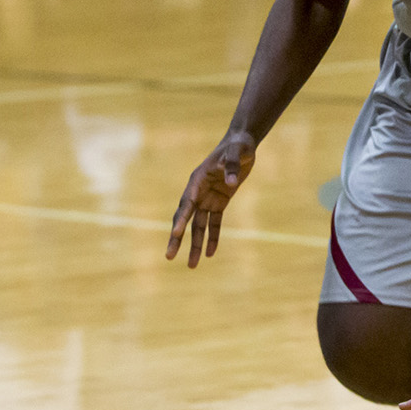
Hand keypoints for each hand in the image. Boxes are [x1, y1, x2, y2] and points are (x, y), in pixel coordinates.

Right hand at [167, 131, 256, 267]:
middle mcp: (199, 192)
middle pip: (185, 218)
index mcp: (197, 180)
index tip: (175, 233)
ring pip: (198, 226)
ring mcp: (208, 198)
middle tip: (169, 256)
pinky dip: (213, 237)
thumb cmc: (237, 145)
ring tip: (191, 265)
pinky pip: (214, 223)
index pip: (187, 202)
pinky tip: (210, 254)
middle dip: (177, 238)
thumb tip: (233, 183)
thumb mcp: (237, 151)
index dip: (181, 218)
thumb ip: (233, 166)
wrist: (242, 144)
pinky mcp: (219, 202)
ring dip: (195, 244)